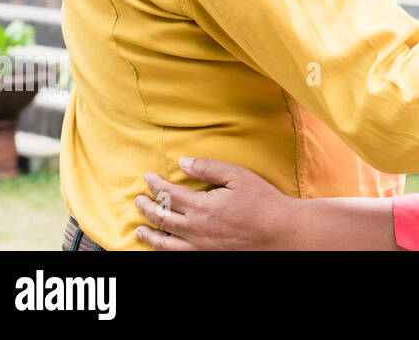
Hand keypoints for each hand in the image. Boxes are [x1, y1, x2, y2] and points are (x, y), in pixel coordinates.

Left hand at [134, 157, 289, 250]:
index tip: (148, 177)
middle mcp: (194, 229)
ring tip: (139, 229)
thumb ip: (208, 168)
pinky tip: (162, 246)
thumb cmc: (262, 201)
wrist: (280, 231)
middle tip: (138, 200)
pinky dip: (163, 250)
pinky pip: (176, 255)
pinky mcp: (206, 256)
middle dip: (146, 207)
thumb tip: (183, 162)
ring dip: (148, 234)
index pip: (168, 194)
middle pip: (160, 217)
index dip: (155, 184)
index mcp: (201, 206)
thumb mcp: (238, 176)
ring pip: (163, 242)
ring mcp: (199, 247)